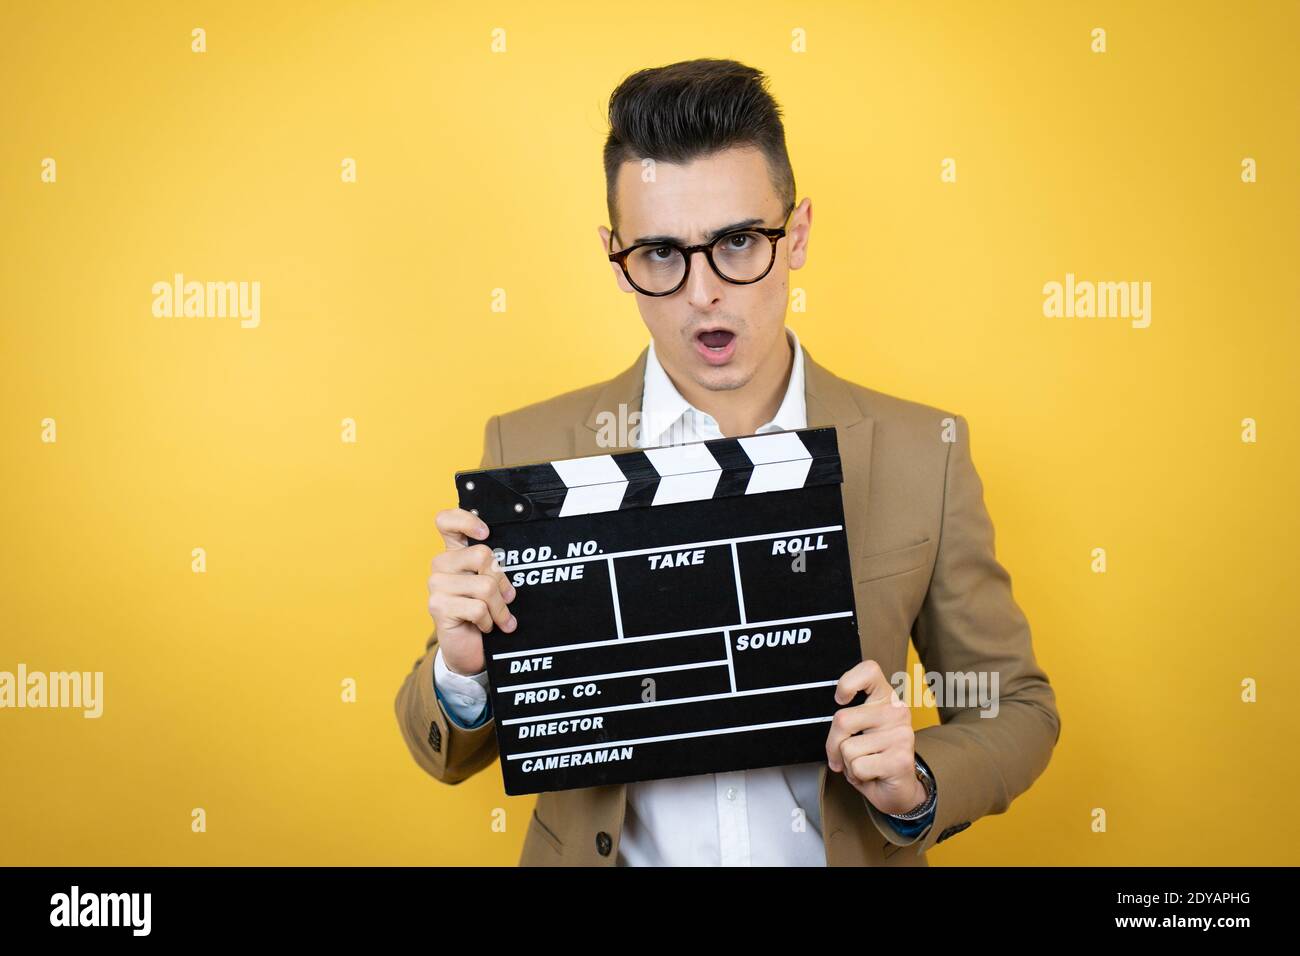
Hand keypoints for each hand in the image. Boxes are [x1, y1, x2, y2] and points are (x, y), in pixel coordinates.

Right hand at [427, 507, 517, 674]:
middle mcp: (442, 565)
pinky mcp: (438, 605)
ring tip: (498, 618)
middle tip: (505, 599)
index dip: (466, 520)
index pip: (447, 521)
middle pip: (482, 555)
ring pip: (485, 586)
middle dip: (502, 582)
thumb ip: (494, 568)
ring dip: (499, 608)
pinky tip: (483, 626)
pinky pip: (478, 607)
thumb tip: (505, 564)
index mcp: (454, 553)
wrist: (469, 650)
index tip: (486, 533)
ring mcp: (437, 584)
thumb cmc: (483, 614)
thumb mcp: (492, 586)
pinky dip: (489, 620)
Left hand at [824, 659, 926, 814]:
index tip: (841, 699)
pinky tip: (873, 774)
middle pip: (842, 719)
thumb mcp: (860, 730)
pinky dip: (857, 776)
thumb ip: (848, 718)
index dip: (847, 682)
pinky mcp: (900, 759)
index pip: (869, 670)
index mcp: (886, 697)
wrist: (899, 789)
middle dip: (834, 744)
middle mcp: (897, 711)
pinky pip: (857, 766)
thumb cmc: (874, 756)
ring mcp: (901, 734)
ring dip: (848, 763)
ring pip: (847, 748)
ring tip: (866, 763)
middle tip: (846, 754)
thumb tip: (833, 725)